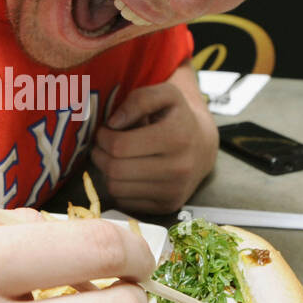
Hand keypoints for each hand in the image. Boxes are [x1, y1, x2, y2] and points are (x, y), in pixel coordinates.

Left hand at [90, 78, 218, 212]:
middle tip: (102, 145)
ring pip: (116, 188)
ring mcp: (173, 191)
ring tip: (113, 157)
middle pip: (115, 169)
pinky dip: (119, 187)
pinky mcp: (167, 206)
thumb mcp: (165, 96)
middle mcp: (178, 168)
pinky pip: (125, 202)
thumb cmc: (177, 117)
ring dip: (106, 172)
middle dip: (100, 155)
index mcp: (177, 137)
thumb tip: (114, 123)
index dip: (103, 137)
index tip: (106, 130)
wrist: (202, 148)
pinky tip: (127, 173)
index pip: (120, 145)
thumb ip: (139, 100)